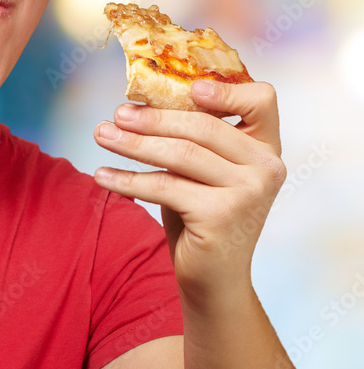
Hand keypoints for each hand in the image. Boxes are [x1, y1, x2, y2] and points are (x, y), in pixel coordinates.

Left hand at [92, 80, 285, 302]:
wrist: (214, 280)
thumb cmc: (202, 219)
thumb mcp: (201, 173)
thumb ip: (190, 140)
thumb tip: (137, 103)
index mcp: (267, 149)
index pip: (261, 102)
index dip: (227, 90)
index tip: (188, 87)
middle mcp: (266, 167)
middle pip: (203, 127)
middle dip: (153, 118)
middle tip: (116, 114)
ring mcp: (248, 192)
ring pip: (180, 154)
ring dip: (133, 144)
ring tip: (101, 135)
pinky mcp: (221, 216)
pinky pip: (163, 187)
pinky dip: (127, 180)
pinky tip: (102, 175)